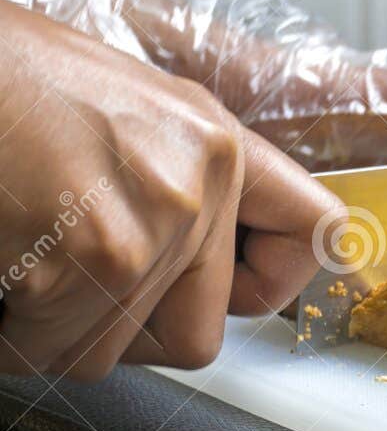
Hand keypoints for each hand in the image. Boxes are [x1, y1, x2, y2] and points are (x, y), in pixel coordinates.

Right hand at [0, 2, 342, 379]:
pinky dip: (11, 336)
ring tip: (24, 271)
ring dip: (56, 334)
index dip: (264, 284)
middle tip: (75, 289)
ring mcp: (143, 229)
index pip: (311, 236)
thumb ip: (183, 179)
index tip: (233, 293)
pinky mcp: (84, 260)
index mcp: (214, 142)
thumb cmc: (7, 77)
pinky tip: (1, 277)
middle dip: (126, 330)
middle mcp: (195, 188)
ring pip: (109, 353)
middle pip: (194, 336)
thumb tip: (199, 261)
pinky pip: (46, 349)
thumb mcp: (129, 104)